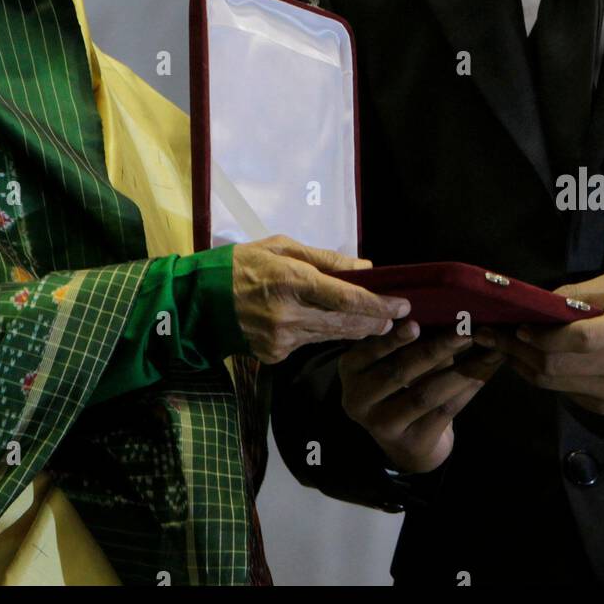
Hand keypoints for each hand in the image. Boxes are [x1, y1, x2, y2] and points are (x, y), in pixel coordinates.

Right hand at [231, 235, 409, 364]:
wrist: (200, 301)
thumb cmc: (243, 263)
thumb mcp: (282, 247)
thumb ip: (325, 259)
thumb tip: (365, 266)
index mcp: (291, 281)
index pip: (346, 297)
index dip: (378, 303)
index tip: (403, 304)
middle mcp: (288, 314)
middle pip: (345, 323)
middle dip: (374, 321)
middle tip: (396, 317)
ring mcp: (281, 339)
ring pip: (330, 337)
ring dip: (356, 331)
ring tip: (376, 325)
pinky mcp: (274, 355)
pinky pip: (308, 345)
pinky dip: (322, 335)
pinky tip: (333, 329)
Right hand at [339, 322, 503, 473]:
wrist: (407, 441)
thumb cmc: (401, 385)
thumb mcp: (394, 360)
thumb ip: (410, 340)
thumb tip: (445, 312)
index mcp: (350, 369)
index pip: (369, 351)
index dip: (393, 338)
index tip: (416, 321)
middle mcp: (357, 398)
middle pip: (399, 371)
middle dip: (436, 348)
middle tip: (465, 331)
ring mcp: (381, 425)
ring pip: (425, 394)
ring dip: (460, 370)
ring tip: (486, 352)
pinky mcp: (409, 443)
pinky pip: (443, 412)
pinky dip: (466, 390)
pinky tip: (484, 374)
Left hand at [479, 271, 603, 415]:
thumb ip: (583, 292)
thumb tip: (544, 303)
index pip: (579, 340)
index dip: (544, 335)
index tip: (519, 325)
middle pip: (556, 366)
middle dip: (516, 350)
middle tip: (492, 334)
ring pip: (554, 385)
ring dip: (522, 365)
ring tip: (501, 346)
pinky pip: (566, 394)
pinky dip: (544, 377)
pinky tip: (530, 360)